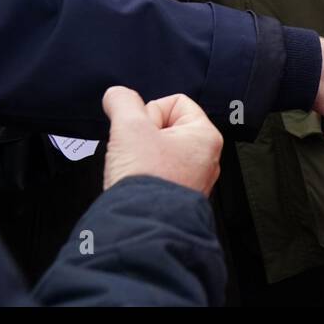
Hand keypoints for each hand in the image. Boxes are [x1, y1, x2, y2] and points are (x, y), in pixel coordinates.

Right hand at [102, 87, 223, 195]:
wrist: (140, 228)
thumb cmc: (145, 179)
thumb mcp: (129, 127)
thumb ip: (122, 102)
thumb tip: (117, 95)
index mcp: (206, 136)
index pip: (175, 102)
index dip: (150, 112)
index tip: (142, 133)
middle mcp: (207, 158)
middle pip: (166, 126)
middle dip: (143, 136)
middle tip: (138, 153)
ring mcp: (194, 180)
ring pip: (159, 151)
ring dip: (141, 156)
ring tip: (136, 170)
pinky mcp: (178, 197)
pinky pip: (158, 174)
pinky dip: (144, 175)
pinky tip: (137, 184)